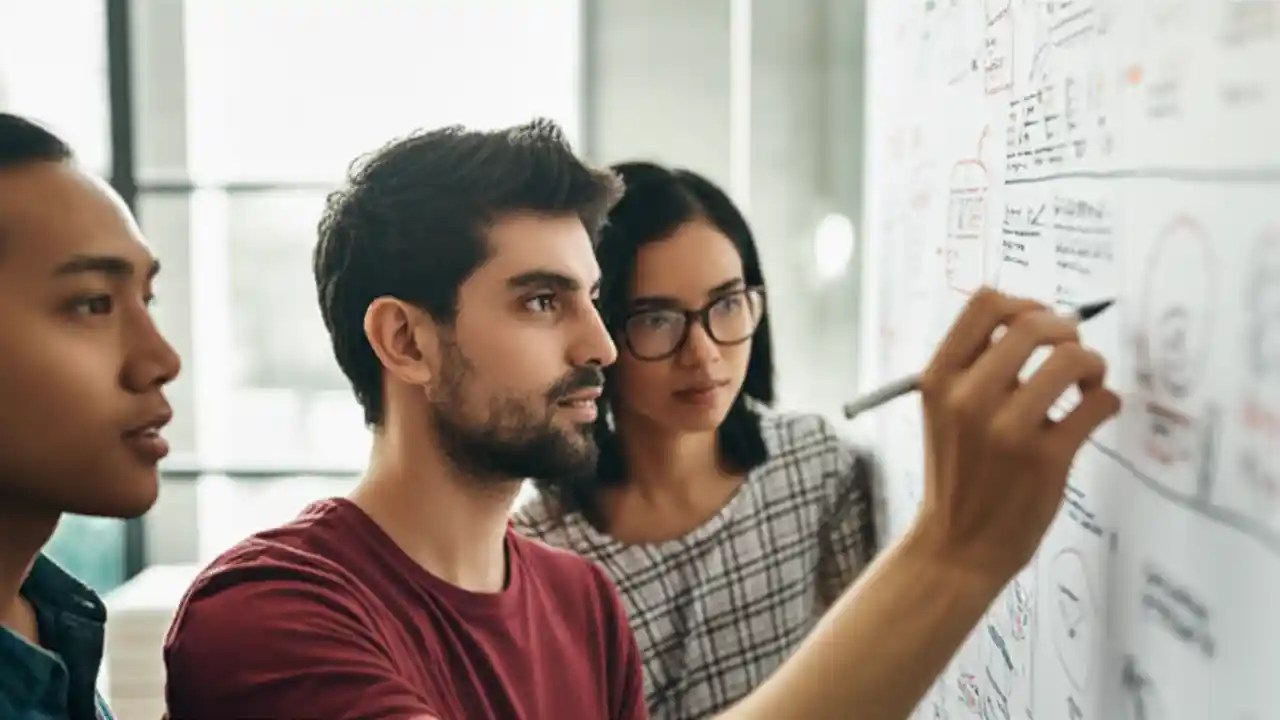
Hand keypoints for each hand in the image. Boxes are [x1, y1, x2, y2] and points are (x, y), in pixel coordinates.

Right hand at [913, 288, 1120, 584]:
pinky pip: (1100, 402)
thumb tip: (1039, 324)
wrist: (956, 545)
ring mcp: (1008, 429)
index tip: (1039, 326)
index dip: (1024, 303)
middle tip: (1071, 356)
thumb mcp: (943, 412)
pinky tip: (1094, 413)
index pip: (985, 303)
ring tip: (1086, 385)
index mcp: (938, 379)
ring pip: (1073, 358)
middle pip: (1034, 323)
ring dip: (1093, 364)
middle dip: (1066, 331)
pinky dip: (1107, 400)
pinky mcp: (1047, 459)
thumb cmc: (957, 473)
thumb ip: (975, 369)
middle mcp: (969, 397)